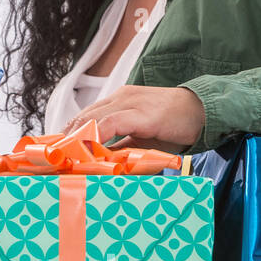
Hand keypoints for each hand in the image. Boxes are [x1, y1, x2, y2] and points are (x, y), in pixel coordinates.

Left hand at [60, 85, 205, 153]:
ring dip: (76, 139)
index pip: (86, 115)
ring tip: (64, 157)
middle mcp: (121, 97)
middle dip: (66, 137)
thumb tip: (101, 163)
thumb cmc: (175, 126)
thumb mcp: (141, 138)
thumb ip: (121, 147)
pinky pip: (110, 124)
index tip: (57, 151)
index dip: (69, 133)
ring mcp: (130, 103)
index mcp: (119, 100)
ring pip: (92, 118)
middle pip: (83, 116)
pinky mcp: (141, 114)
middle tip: (55, 157)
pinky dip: (95, 136)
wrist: (205, 112)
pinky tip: (86, 149)